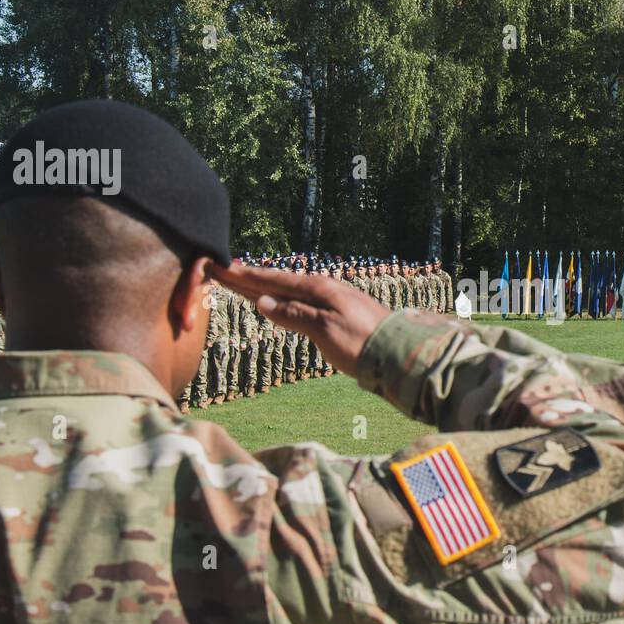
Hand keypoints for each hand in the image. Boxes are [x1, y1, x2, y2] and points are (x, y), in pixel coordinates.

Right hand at [212, 262, 389, 377]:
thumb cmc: (362, 344)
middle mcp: (325, 290)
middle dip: (251, 278)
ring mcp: (332, 301)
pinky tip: (280, 302)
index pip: (275, 280)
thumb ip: (294, 314)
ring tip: (244, 283)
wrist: (399, 355)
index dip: (248, 276)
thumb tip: (263, 303)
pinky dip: (284, 299)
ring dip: (266, 287)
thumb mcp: (324, 330)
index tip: (223, 268)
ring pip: (290, 291)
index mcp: (319, 289)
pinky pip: (302, 301)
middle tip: (224, 270)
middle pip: (280, 282)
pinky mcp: (339, 315)